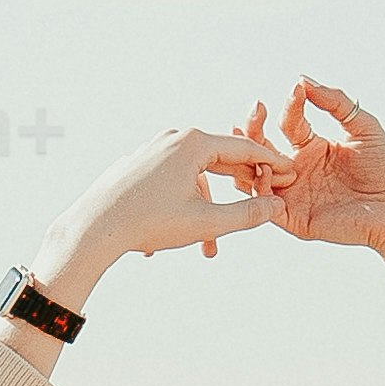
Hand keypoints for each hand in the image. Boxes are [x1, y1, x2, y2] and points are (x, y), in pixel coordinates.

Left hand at [30, 116, 290, 306]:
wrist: (95, 227)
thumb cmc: (150, 222)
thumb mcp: (207, 221)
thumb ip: (247, 213)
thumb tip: (277, 207)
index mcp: (194, 143)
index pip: (244, 148)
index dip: (271, 163)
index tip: (289, 175)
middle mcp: (173, 138)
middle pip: (220, 160)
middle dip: (239, 190)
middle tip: (263, 202)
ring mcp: (152, 149)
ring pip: (194, 177)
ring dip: (206, 210)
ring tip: (206, 247)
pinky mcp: (137, 165)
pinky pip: (171, 182)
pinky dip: (181, 206)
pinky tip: (173, 237)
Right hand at [245, 77, 384, 259]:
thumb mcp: (365, 127)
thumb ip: (337, 103)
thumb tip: (304, 80)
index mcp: (313, 148)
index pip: (289, 124)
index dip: (290, 106)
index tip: (297, 90)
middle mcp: (299, 170)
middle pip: (263, 148)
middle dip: (253, 128)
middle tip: (257, 110)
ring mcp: (295, 195)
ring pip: (257, 176)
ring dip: (248, 157)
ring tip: (246, 138)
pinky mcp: (296, 219)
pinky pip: (269, 205)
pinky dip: (261, 187)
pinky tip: (266, 169)